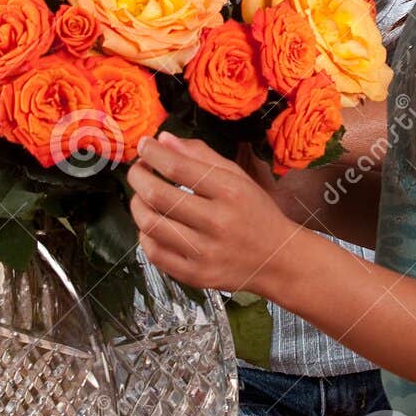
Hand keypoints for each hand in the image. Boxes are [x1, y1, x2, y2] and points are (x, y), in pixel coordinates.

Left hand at [127, 133, 301, 294]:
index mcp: (230, 192)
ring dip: (137, 205)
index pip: (178, 167)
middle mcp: (217, 222)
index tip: (144, 145)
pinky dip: (145, 235)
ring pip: (150, 225)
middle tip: (138, 169)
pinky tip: (151, 225)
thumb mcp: (238, 176)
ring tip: (142, 196)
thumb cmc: (256, 213)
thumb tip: (163, 140)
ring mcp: (205, 252)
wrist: (278, 260)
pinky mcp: (196, 275)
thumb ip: (201, 155)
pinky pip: (154, 253)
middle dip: (138, 176)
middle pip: (158, 195)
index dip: (153, 153)